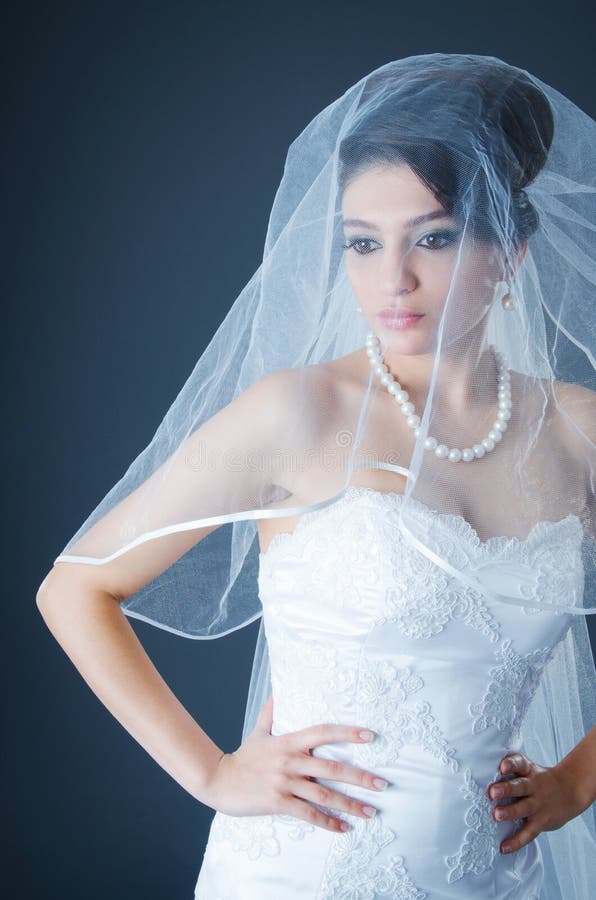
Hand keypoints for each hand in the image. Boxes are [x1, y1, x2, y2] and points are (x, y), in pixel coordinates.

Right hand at [204, 694, 388, 832]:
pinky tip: (344, 829)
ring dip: (350, 805)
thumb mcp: (259, 731)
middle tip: (383, 784)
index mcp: (289, 742)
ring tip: (371, 812)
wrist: (218, 780)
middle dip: (360, 777)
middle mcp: (291, 761)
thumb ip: (271, 712)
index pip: (323, 732)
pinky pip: (308, 815)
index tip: (370, 736)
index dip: (347, 733)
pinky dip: (328, 823)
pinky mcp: (278, 803)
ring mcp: (285, 783)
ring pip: (324, 795)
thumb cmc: (243, 757)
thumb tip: (278, 690)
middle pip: (332, 768)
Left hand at [487, 751, 582, 854]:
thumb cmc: (539, 779)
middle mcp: (534, 786)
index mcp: (529, 771)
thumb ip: (510, 769)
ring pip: (524, 808)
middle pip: (521, 787)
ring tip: (497, 815)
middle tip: (492, 792)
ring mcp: (539, 805)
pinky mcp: (542, 821)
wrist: (569, 790)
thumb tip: (479, 771)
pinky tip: (503, 848)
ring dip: (510, 812)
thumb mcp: (529, 769)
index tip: (502, 766)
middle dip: (507, 789)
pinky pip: (529, 833)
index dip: (511, 764)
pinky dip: (517, 842)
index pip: (520, 764)